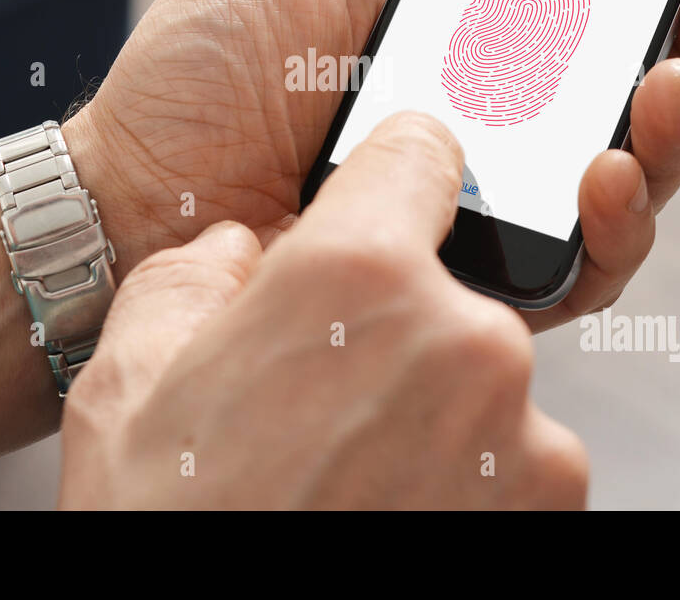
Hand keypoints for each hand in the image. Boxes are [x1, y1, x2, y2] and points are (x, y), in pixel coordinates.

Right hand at [60, 113, 587, 508]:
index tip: (390, 194)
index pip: (422, 151)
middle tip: (327, 387)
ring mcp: (521, 432)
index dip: (392, 173)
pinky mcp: (551, 502)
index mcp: (358, 275)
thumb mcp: (128, 381)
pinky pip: (516, 453)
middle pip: (447, 279)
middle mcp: (462, 338)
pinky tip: (389, 504)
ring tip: (350, 467)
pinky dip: (467, 472)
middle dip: (395, 317)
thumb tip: (231, 255)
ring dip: (432, 404)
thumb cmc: (172, 529)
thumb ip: (191, 277)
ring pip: (482, 374)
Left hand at [66, 0, 679, 330]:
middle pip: (635, 66)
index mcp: (459, 25)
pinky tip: (608, 166)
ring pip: (634, 165)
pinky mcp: (480, 274)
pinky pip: (585, 261)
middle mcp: (492, 111)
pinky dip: (617, 219)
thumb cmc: (195, 71)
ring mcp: (493, 194)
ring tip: (675, 69)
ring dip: (678, 116)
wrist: (134, 198)